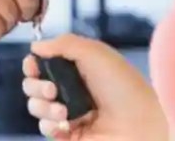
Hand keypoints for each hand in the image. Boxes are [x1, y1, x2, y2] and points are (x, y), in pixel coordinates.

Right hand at [22, 34, 163, 139]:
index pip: (43, 64)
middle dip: (35, 86)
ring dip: (43, 107)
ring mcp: (70, 114)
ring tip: (63, 110)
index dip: (33, 65)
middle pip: (33, 86)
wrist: (141, 125)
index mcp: (77, 68)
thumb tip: (35, 47)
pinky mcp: (70, 135)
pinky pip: (46, 129)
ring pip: (36, 108)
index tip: (34, 66)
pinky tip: (65, 124)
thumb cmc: (124, 86)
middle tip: (52, 90)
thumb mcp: (95, 53)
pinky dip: (50, 125)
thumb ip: (64, 44)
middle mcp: (71, 90)